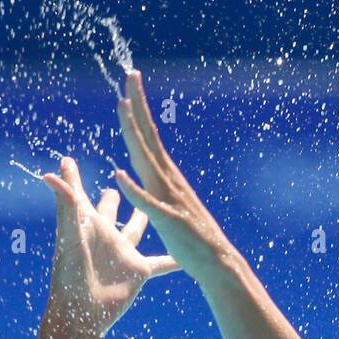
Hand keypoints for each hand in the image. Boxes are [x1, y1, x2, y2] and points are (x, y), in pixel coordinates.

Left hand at [42, 155, 178, 335]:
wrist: (85, 314)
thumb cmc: (71, 275)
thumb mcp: (70, 235)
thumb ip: (66, 202)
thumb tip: (50, 174)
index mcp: (88, 224)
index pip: (78, 194)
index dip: (72, 177)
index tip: (67, 160)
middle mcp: (106, 235)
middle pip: (110, 209)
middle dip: (114, 196)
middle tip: (120, 181)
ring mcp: (124, 252)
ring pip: (137, 229)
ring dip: (146, 217)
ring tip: (155, 204)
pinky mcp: (139, 270)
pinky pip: (161, 263)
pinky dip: (174, 259)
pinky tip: (188, 255)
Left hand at [114, 70, 235, 285]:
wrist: (218, 264)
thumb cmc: (195, 242)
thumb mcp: (171, 212)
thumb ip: (158, 195)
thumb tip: (147, 181)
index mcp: (167, 179)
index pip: (150, 138)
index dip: (139, 112)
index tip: (131, 85)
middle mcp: (169, 181)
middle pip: (149, 138)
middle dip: (139, 106)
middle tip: (131, 74)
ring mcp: (169, 199)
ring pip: (147, 161)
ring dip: (133, 134)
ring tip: (121, 108)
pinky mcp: (168, 221)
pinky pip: (148, 203)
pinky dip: (135, 189)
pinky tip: (120, 175)